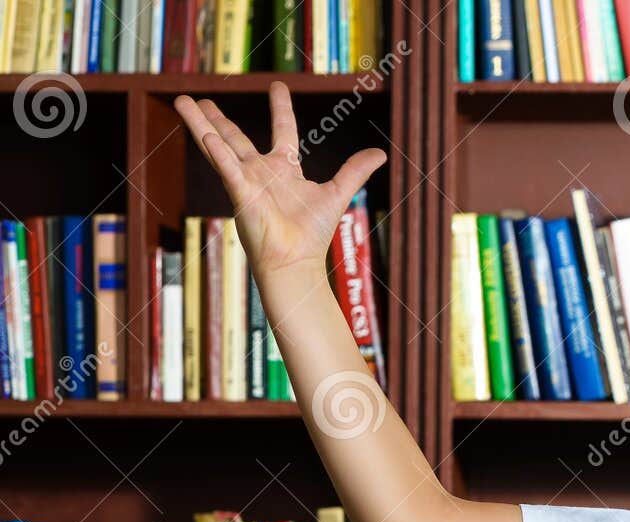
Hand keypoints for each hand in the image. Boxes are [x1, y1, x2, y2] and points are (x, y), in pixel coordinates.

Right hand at [174, 81, 386, 276]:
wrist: (296, 263)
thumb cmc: (312, 234)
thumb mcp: (336, 193)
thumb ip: (354, 171)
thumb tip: (380, 153)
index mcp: (284, 170)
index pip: (283, 130)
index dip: (281, 108)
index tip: (277, 86)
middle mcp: (261, 172)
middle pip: (235, 137)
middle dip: (216, 118)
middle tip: (200, 99)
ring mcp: (248, 182)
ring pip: (220, 146)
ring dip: (202, 124)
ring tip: (183, 102)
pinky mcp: (241, 194)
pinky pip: (226, 168)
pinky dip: (217, 152)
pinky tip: (205, 134)